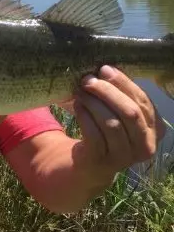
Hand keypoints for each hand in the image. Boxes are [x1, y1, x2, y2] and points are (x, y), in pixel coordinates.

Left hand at [72, 65, 165, 185]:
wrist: (91, 162)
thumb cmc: (105, 129)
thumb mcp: (118, 112)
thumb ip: (119, 95)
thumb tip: (104, 69)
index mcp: (155, 129)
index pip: (143, 102)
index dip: (124, 84)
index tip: (104, 69)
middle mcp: (145, 145)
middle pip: (130, 112)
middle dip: (107, 92)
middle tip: (88, 80)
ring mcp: (125, 156)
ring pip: (112, 123)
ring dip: (93, 103)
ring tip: (80, 92)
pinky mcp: (103, 161)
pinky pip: (94, 135)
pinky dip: (84, 116)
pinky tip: (77, 106)